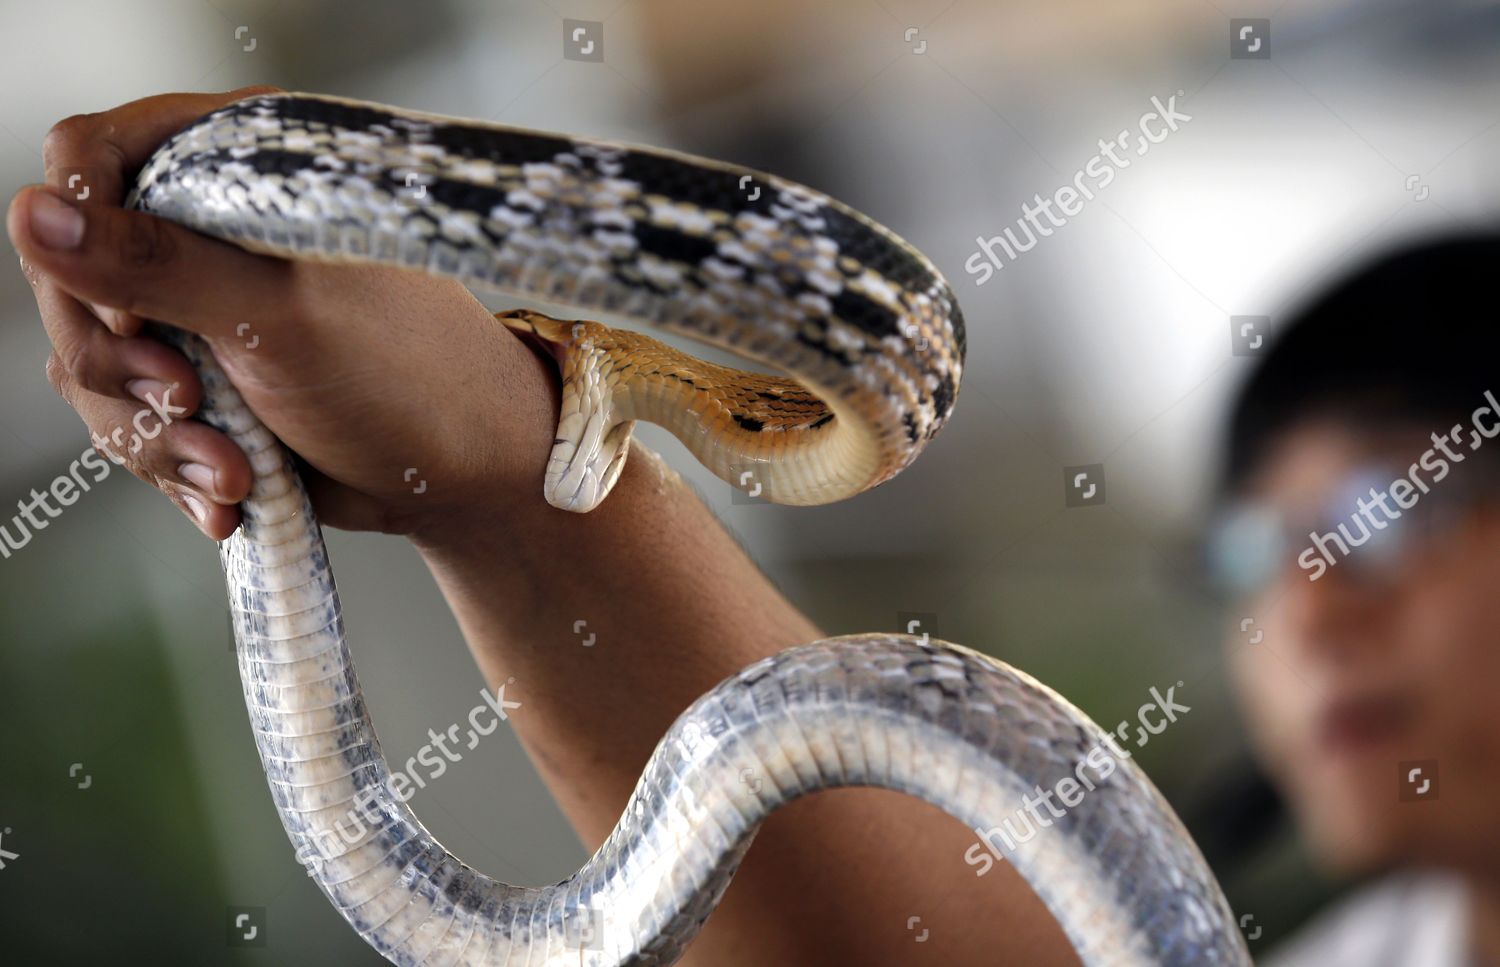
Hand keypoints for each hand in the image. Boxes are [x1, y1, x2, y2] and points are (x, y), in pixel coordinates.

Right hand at [7, 87, 562, 540]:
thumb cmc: (407, 376)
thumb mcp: (279, 316)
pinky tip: (232, 496)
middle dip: (123, 365)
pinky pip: (131, 416)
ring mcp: (202, 304)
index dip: (86, 236)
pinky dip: (174, 464)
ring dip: (156, 434)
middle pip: (75, 273)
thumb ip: (157, 262)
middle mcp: (210, 225)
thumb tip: (32, 211)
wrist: (467, 473)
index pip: (94, 156)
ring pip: (96, 361)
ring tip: (236, 473)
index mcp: (240, 165)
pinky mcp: (204, 375)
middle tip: (188, 405)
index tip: (139, 316)